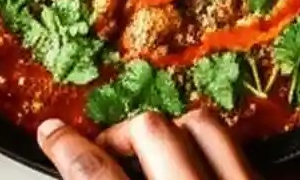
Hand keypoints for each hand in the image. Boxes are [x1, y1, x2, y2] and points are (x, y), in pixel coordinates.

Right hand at [38, 109, 258, 178]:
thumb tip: (85, 167)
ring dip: (177, 131)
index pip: (95, 173)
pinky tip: (206, 164)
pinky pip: (245, 151)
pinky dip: (218, 150)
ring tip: (161, 151)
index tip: (54, 134)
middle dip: (126, 134)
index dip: (66, 147)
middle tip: (111, 149)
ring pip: (205, 126)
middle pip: (153, 129)